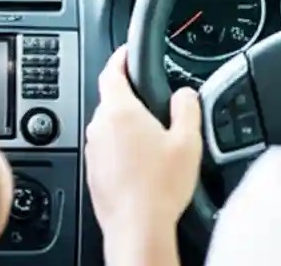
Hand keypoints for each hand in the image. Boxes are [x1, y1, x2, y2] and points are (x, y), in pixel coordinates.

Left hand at [85, 46, 202, 247]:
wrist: (138, 227)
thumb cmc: (160, 187)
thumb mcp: (188, 141)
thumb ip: (187, 107)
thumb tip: (184, 94)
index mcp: (120, 111)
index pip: (111, 71)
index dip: (119, 58)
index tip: (126, 53)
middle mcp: (99, 127)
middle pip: (112, 99)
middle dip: (131, 98)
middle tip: (154, 104)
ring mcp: (93, 150)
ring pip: (109, 126)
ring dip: (127, 127)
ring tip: (154, 142)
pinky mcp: (93, 170)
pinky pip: (107, 149)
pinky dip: (121, 149)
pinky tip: (142, 165)